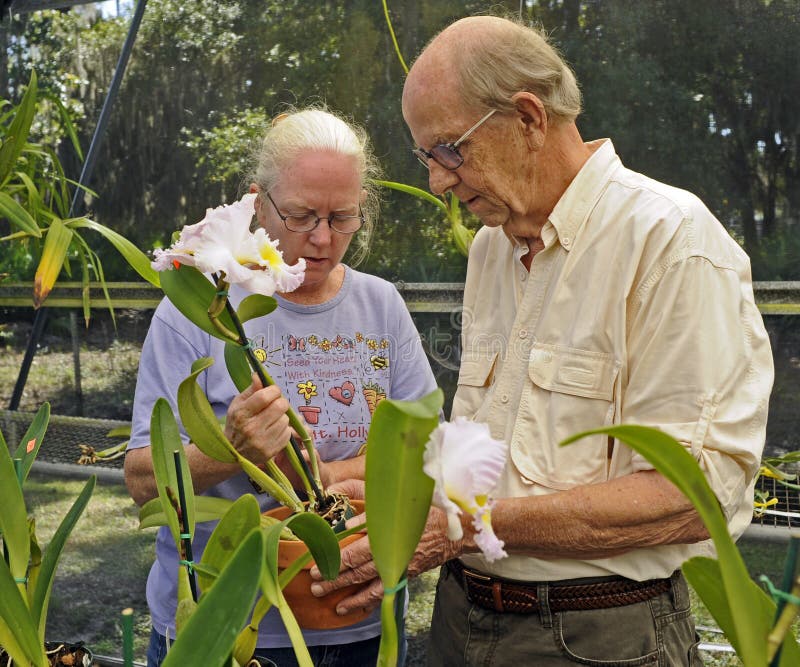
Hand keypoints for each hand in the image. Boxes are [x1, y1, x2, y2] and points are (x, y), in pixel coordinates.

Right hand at [224, 374, 291, 463]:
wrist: (233, 454)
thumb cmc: (236, 425)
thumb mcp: (238, 405)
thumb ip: (251, 390)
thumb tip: (258, 375)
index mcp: (241, 413)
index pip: (265, 396)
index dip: (274, 390)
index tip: (273, 392)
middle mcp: (251, 428)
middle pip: (280, 406)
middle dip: (281, 402)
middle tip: (277, 405)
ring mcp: (261, 441)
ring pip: (285, 420)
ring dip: (282, 417)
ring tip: (272, 420)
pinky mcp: (270, 451)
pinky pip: (287, 434)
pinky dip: (284, 430)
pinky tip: (273, 431)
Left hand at [308, 504, 461, 615]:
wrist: (451, 530)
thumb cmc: (420, 511)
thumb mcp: (393, 504)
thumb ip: (368, 512)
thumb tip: (345, 524)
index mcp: (385, 536)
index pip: (354, 553)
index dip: (334, 562)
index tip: (316, 567)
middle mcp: (390, 556)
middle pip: (358, 573)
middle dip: (335, 581)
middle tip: (316, 586)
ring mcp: (398, 569)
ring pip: (370, 587)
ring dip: (350, 597)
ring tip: (333, 605)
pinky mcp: (404, 576)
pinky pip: (385, 593)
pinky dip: (370, 602)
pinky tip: (356, 608)